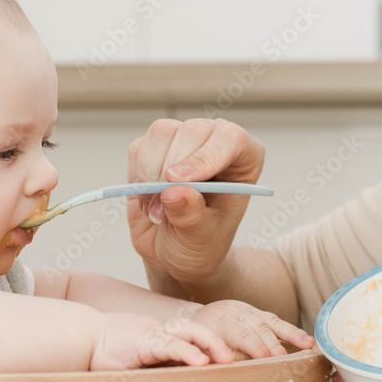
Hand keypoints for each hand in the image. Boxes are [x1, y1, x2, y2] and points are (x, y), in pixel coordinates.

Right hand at [90, 312, 235, 370]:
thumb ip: (154, 374)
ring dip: (212, 345)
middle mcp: (162, 333)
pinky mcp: (144, 342)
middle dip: (220, 343)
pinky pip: (170, 345)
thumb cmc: (107, 355)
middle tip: (238, 359)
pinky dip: (187, 352)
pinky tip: (201, 362)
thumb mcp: (136, 365)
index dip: (214, 346)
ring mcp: (154, 335)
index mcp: (163, 337)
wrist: (83, 340)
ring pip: (191, 333)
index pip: (195, 338)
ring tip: (227, 359)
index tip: (232, 360)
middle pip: (199, 331)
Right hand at [127, 118, 264, 289]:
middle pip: (192, 132)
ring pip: (162, 134)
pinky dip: (138, 178)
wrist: (174, 249)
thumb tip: (174, 193)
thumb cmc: (200, 242)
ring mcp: (183, 139)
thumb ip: (192, 217)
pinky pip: (139, 148)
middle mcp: (215, 141)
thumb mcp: (201, 239)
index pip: (232, 139)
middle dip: (171, 172)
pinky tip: (148, 202)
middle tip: (163, 209)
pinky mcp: (154, 147)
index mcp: (243, 159)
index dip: (206, 156)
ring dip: (151, 175)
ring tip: (158, 211)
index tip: (179, 181)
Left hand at [191, 300, 314, 359]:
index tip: (266, 359)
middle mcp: (237, 312)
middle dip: (273, 344)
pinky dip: (292, 332)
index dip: (256, 347)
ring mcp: (249, 311)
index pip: (242, 334)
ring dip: (291, 334)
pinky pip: (277, 322)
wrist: (196, 320)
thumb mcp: (204, 348)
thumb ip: (220, 357)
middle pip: (259, 328)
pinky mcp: (259, 314)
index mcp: (221, 321)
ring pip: (272, 322)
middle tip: (285, 359)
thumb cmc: (200, 340)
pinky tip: (307, 341)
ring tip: (308, 345)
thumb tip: (235, 370)